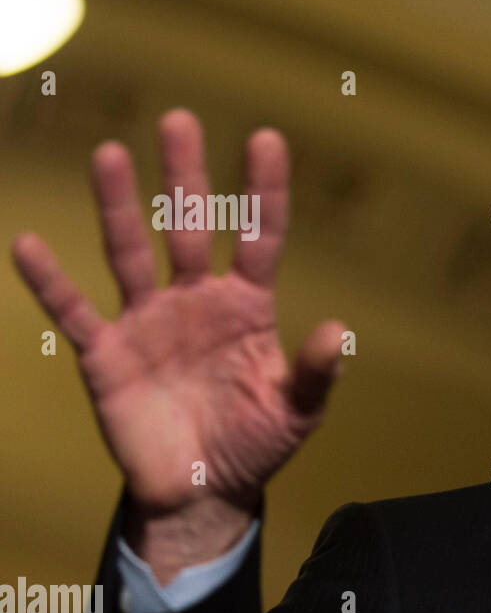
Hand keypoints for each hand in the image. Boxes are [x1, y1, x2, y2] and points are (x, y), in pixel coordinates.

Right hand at [12, 109, 345, 577]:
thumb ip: (314, 372)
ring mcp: (148, 323)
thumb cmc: (255, 445)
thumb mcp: (296, 412)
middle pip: (189, 227)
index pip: (258, 238)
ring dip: (118, 206)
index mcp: (247, 307)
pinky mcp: (107, 355)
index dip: (263, 192)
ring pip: (129, 252)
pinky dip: (49, 282)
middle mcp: (196, 301)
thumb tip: (337, 331)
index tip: (266, 139)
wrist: (203, 493)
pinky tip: (29, 245)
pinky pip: (73, 312)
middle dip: (186, 176)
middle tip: (181, 120)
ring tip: (109, 152)